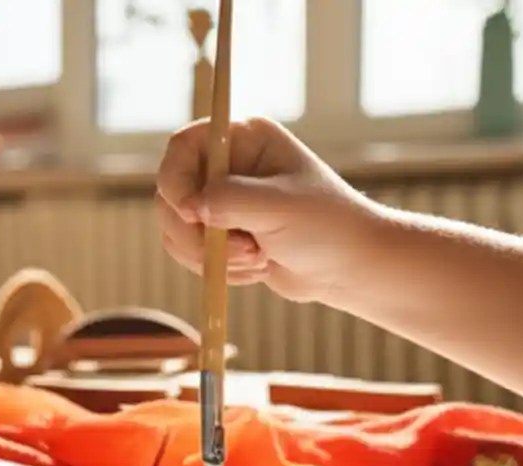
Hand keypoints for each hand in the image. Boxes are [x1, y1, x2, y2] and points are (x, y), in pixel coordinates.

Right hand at [155, 117, 383, 303]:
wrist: (350, 267)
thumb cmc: (327, 226)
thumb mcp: (279, 207)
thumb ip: (229, 199)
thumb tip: (187, 207)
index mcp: (244, 138)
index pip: (183, 147)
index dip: (177, 181)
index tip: (192, 213)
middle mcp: (227, 164)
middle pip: (172, 192)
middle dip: (198, 232)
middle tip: (242, 250)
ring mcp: (221, 200)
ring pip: (176, 227)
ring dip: (209, 254)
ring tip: (256, 259)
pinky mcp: (220, 233)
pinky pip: (189, 251)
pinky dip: (214, 267)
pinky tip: (256, 268)